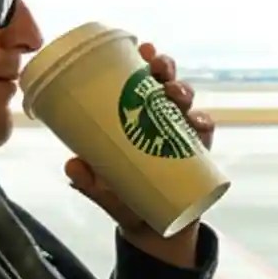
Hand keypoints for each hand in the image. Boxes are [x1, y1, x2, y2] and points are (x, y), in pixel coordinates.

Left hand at [64, 42, 215, 266]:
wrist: (154, 232)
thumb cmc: (125, 200)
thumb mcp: (102, 191)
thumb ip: (87, 182)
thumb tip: (72, 163)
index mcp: (138, 119)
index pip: (142, 83)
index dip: (145, 61)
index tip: (142, 47)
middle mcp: (162, 122)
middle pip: (168, 84)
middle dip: (166, 69)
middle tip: (158, 66)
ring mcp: (182, 137)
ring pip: (187, 104)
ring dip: (183, 91)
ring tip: (173, 92)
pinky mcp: (198, 156)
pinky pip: (205, 134)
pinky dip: (203, 123)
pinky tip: (198, 122)